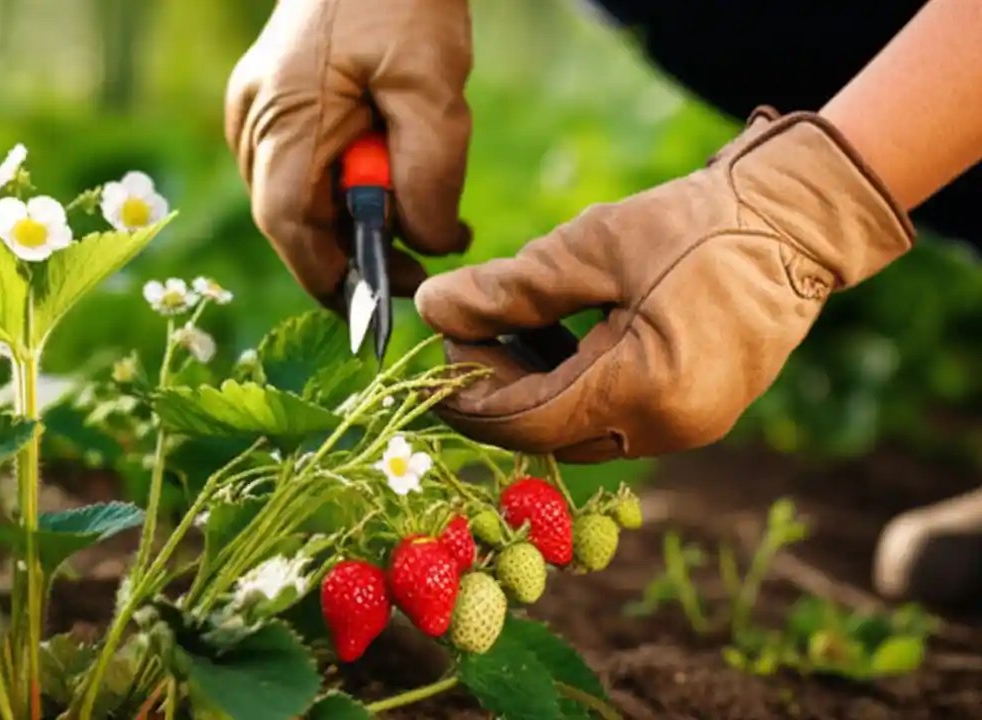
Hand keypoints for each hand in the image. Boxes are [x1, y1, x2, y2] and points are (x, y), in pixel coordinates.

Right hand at [225, 0, 473, 307]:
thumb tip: (427, 246)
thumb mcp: (433, 85)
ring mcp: (258, 108)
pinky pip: (303, 167)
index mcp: (283, 113)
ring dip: (356, 219)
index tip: (382, 304)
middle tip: (421, 264)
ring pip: (299, 196)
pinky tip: (394, 175)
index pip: (288, 223)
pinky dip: (347, 188)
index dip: (330, 276)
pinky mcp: (274, 102)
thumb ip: (430, 174)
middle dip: (354, 253)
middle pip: (292, 218)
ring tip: (425, 217)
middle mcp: (256, 117)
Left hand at [414, 109, 914, 462]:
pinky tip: (554, 339)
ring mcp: (687, 429)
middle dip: (495, 389)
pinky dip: (572, 388)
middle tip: (464, 331)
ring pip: (577, 431)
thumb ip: (506, 289)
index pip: (523, 420)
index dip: (467, 390)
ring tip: (505, 328)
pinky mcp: (697, 415)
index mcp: (643, 391)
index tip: (436, 346)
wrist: (799, 221)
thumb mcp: (590, 248)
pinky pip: (613, 420)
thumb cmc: (696, 224)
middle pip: (547, 433)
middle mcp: (668, 429)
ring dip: (531, 389)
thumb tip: (431, 309)